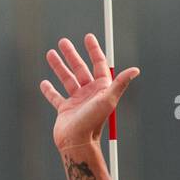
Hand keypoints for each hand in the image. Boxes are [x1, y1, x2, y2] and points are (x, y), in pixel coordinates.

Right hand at [39, 34, 138, 152]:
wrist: (77, 142)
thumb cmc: (93, 122)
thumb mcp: (108, 100)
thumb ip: (120, 83)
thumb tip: (136, 70)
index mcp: (101, 88)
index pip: (98, 64)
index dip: (93, 50)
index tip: (88, 37)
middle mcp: (89, 93)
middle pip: (80, 68)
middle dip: (71, 54)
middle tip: (63, 41)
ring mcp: (76, 101)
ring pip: (66, 79)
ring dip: (58, 67)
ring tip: (50, 54)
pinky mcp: (64, 109)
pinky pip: (55, 97)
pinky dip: (49, 90)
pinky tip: (44, 83)